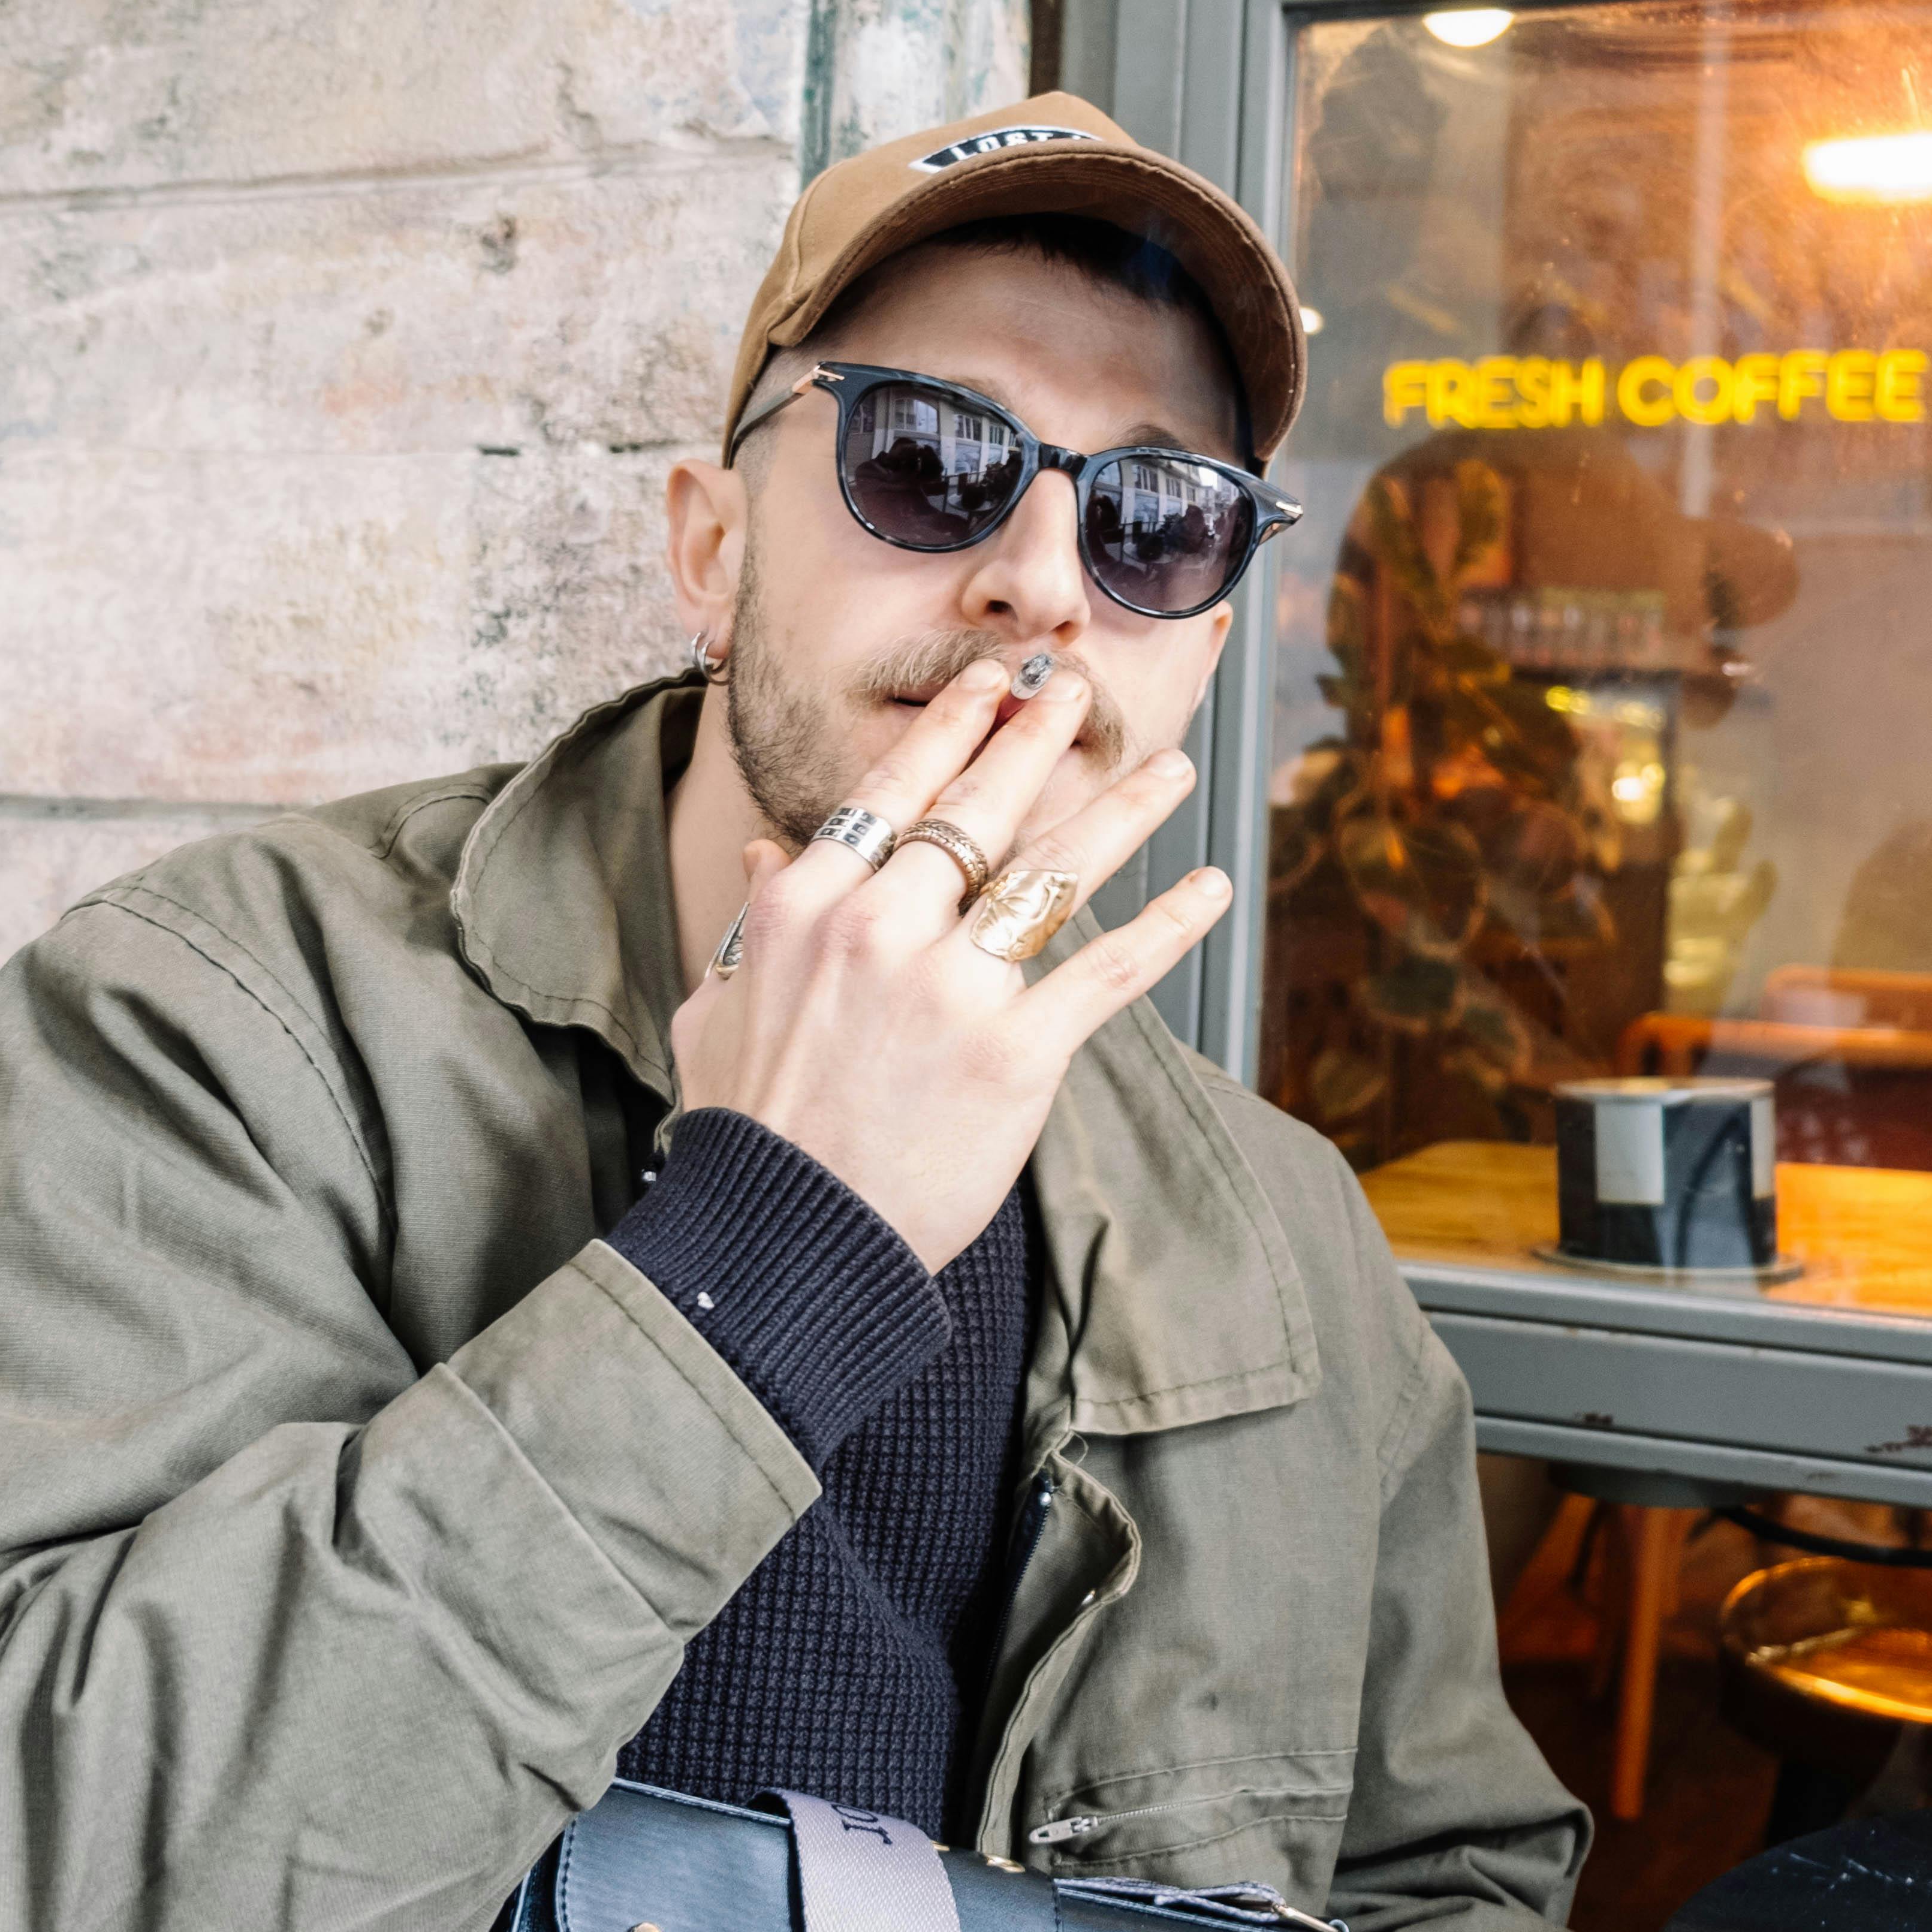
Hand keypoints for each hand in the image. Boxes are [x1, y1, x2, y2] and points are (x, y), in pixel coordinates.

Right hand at [671, 656, 1227, 1271]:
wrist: (781, 1239)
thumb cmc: (747, 1131)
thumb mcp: (719, 1008)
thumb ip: (755, 922)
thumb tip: (765, 853)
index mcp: (809, 907)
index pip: (892, 793)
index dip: (951, 732)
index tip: (990, 691)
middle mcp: (881, 928)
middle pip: (980, 810)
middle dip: (1037, 741)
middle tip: (1081, 695)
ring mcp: (951, 989)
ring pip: (1054, 873)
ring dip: (1123, 811)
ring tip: (1173, 770)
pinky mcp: (1014, 1055)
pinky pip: (1105, 974)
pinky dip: (1168, 929)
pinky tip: (1212, 892)